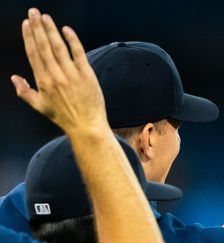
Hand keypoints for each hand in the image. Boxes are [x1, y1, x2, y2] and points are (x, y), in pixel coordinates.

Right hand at [11, 8, 106, 136]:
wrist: (86, 126)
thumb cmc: (63, 117)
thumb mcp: (40, 106)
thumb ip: (24, 91)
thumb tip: (13, 78)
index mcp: (43, 81)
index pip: (33, 53)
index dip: (29, 37)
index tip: (26, 24)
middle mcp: (56, 75)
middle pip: (44, 46)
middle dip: (37, 27)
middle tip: (33, 12)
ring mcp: (72, 74)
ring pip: (59, 47)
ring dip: (51, 30)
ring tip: (45, 17)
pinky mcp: (87, 75)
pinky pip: (79, 53)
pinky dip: (72, 40)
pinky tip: (66, 29)